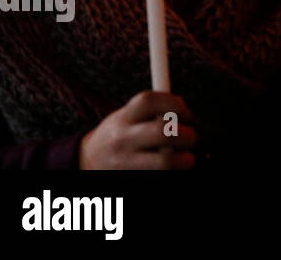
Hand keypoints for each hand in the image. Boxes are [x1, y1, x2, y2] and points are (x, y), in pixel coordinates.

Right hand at [79, 91, 196, 169]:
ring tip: (187, 159)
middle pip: (162, 131)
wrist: (88, 162)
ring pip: (165, 161)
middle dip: (186, 134)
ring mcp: (125, 163)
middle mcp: (122, 139)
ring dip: (185, 159)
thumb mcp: (127, 117)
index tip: (187, 115)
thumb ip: (152, 112)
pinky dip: (174, 173)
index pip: (150, 101)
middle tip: (191, 138)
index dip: (176, 104)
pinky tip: (174, 170)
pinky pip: (161, 175)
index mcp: (123, 118)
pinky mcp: (131, 179)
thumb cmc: (120, 135)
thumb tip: (187, 116)